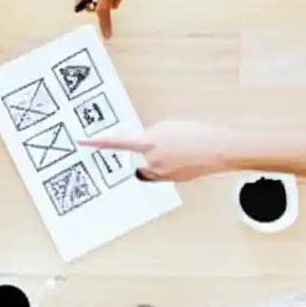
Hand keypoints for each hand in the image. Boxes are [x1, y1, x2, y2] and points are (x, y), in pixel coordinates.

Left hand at [80, 121, 238, 181]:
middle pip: (139, 156)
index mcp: (148, 142)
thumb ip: (149, 133)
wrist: (222, 149)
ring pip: (151, 166)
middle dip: (146, 150)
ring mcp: (162, 174)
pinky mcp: (173, 180)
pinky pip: (163, 172)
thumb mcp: (168, 125)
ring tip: (179, 150)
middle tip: (166, 143)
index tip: (83, 143)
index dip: (99, 143)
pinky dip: (170, 165)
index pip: (117, 143)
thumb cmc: (197, 133)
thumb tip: (142, 142)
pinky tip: (185, 158)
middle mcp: (151, 161)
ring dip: (158, 159)